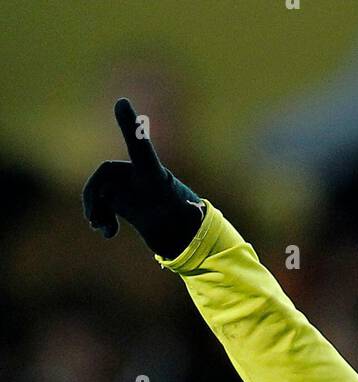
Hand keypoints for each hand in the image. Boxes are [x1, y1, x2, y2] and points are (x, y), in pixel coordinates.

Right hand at [82, 97, 204, 258]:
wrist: (180, 232)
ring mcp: (127, 187)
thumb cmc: (187, 223)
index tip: (122, 103)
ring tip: (102, 229)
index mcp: (154, 174)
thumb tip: (197, 212)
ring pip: (100, 190)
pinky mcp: (121, 200)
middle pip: (105, 174)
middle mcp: (137, 175)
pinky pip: (102, 203)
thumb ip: (191, 212)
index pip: (141, 147)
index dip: (131, 127)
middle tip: (92, 218)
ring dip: (95, 208)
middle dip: (93, 194)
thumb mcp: (190, 219)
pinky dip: (100, 217)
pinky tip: (107, 234)